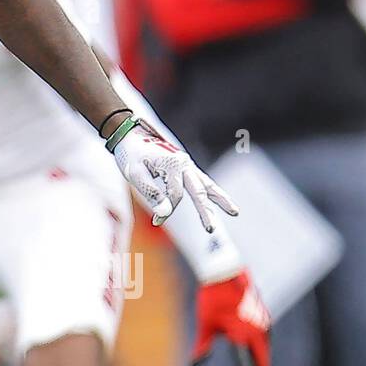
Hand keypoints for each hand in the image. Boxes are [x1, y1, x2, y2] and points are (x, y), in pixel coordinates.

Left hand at [110, 119, 237, 230]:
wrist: (130, 136)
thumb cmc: (130, 155)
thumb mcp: (135, 173)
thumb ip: (150, 193)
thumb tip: (164, 213)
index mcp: (172, 165)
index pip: (175, 195)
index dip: (165, 210)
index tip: (156, 222)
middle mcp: (184, 164)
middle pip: (198, 191)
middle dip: (205, 211)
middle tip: (209, 229)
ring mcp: (187, 165)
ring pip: (207, 185)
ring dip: (220, 199)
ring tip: (235, 212)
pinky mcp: (186, 167)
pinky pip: (203, 181)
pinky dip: (213, 192)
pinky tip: (223, 202)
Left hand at [193, 272, 272, 365]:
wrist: (225, 271)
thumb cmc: (213, 298)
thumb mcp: (206, 324)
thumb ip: (203, 346)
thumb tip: (193, 365)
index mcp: (247, 334)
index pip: (257, 365)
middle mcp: (259, 329)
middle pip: (264, 358)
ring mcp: (263, 321)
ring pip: (265, 346)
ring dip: (262, 360)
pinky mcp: (262, 313)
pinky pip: (263, 335)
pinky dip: (260, 346)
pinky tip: (256, 352)